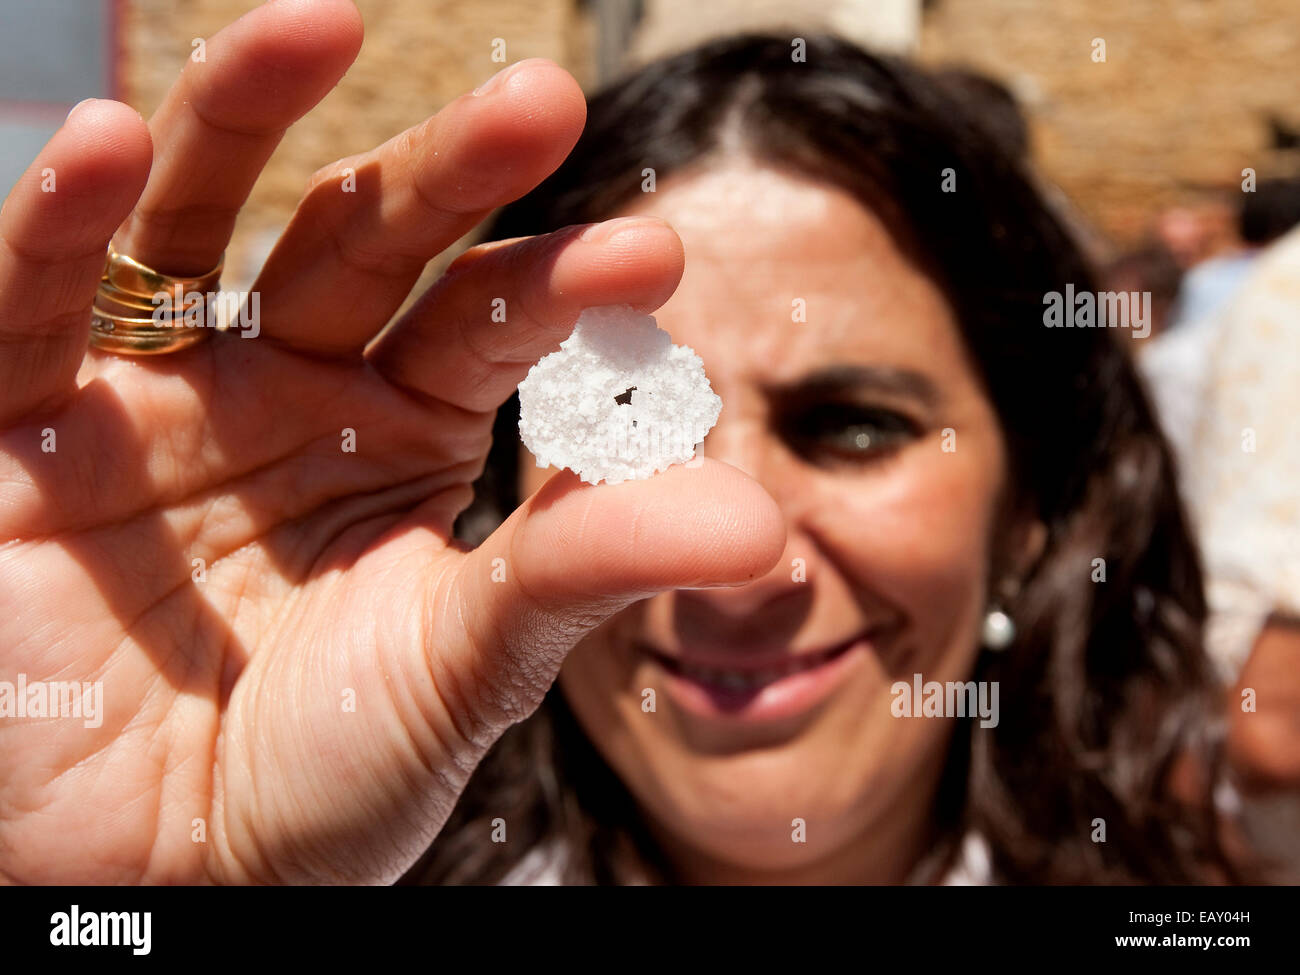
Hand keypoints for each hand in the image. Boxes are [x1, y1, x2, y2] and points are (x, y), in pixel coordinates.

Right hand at [0, 0, 782, 883]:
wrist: (160, 886)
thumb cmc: (320, 782)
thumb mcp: (464, 667)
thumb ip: (585, 572)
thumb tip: (758, 520)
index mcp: (398, 433)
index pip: (486, 324)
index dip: (561, 282)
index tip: (655, 252)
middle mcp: (283, 389)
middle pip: (360, 240)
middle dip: (443, 170)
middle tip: (544, 103)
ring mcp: (150, 396)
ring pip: (193, 224)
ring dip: (242, 117)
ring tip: (323, 19)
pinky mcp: (16, 427)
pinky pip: (28, 303)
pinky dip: (52, 222)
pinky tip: (105, 141)